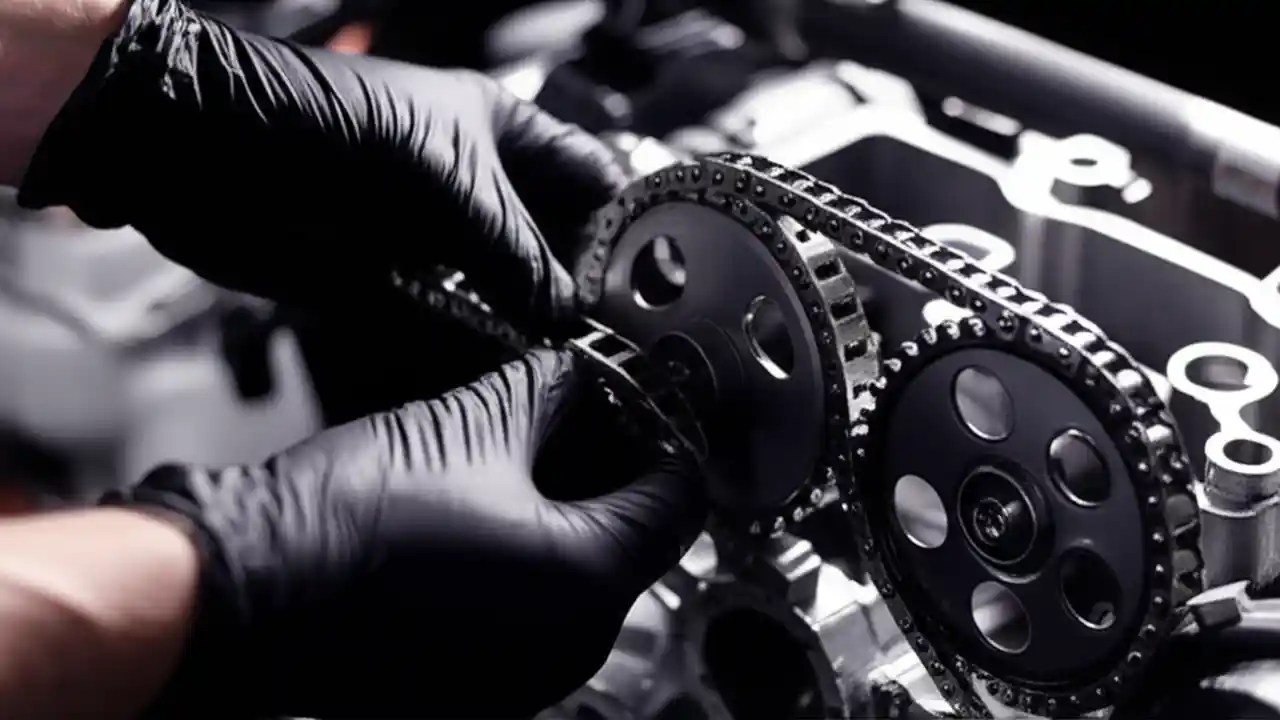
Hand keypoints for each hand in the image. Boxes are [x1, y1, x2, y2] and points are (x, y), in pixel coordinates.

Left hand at [17, 0, 625, 329]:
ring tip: (581, 370)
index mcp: (504, 132)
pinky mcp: (396, 282)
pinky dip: (482, 348)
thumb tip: (570, 316)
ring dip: (537, 328)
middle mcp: (478, 186)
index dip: (628, 228)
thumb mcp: (448, 183)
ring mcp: (437, 237)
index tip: (656, 288)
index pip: (594, 179)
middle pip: (557, 246)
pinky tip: (515, 374)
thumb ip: (517, 254)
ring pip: (509, 291)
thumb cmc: (327, 126)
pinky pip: (455, 323)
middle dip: (587, 291)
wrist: (206, 151)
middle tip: (622, 345)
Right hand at [109, 348, 706, 718]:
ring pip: (584, 572)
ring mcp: (525, 672)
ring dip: (571, 506)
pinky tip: (488, 500)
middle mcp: (571, 643)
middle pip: (634, 537)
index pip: (679, 497)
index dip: (666, 431)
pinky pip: (537, 606)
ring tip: (525, 445)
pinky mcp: (479, 679)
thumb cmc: (350, 519)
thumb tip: (578, 375)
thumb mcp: (473, 423)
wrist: (249, 588)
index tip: (644, 398)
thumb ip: (553, 389)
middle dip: (613, 464)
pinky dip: (532, 552)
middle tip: (582, 408)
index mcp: (589, 582)